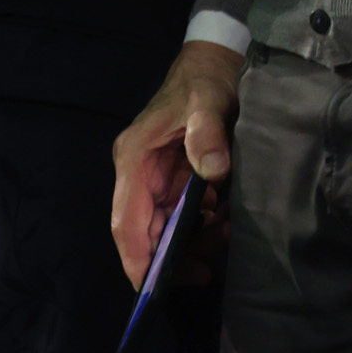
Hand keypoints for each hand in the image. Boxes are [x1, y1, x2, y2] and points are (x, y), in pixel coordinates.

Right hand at [111, 40, 241, 288]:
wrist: (214, 64)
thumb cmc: (204, 81)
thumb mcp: (207, 102)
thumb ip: (206, 133)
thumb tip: (212, 170)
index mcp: (134, 158)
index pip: (126, 221)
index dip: (136, 258)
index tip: (152, 288)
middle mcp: (138, 173)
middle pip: (144, 232)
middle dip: (169, 259)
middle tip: (203, 273)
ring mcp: (156, 178)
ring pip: (165, 228)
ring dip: (190, 242)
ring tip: (222, 238)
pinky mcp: (175, 180)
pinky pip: (183, 215)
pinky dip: (203, 226)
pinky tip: (224, 222)